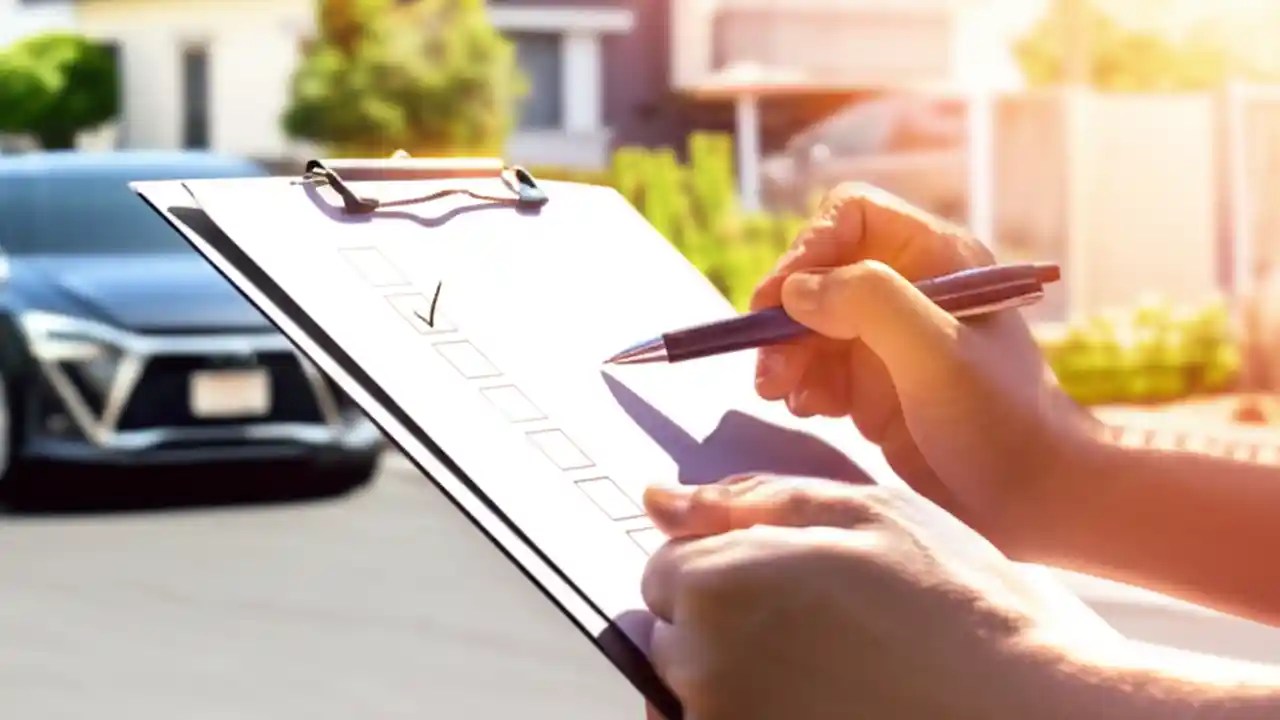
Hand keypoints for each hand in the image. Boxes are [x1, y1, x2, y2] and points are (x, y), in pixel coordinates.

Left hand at [638, 476, 1124, 719]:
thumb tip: (660, 499)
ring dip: (744, 675)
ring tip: (837, 669)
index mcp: (719, 584)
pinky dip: (759, 714)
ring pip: (697, 691)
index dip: (726, 564)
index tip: (788, 579)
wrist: (1034, 716)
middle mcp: (702, 667)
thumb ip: (749, 502)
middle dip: (727, 619)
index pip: (663, 569)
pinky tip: (833, 701)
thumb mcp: (864, 512)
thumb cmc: (960, 608)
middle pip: (673, 632)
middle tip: (824, 624)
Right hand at [750, 184, 1097, 553]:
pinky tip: (809, 410)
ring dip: (785, 355)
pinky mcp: (876, 385)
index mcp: (937, 257)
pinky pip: (818, 368)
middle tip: (769, 367)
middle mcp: (910, 288)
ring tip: (781, 394)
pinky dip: (802, 385)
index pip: (852, 216)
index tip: (778, 301)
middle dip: (785, 316)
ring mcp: (890, 338)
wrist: (1036, 501)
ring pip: (809, 324)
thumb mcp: (936, 352)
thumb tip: (796, 290)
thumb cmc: (1001, 420)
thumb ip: (868, 303)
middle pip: (819, 274)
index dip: (808, 250)